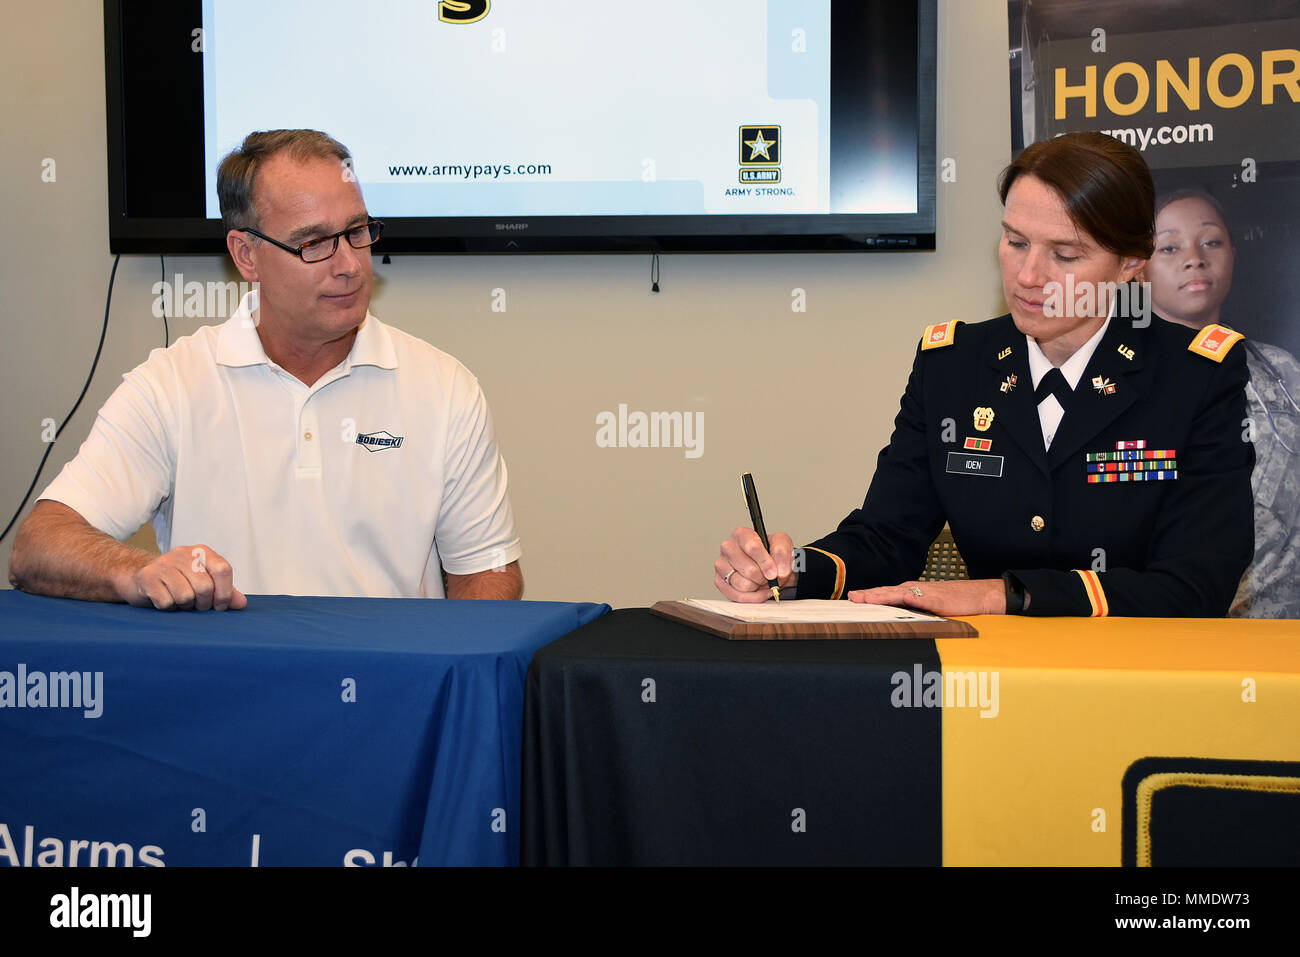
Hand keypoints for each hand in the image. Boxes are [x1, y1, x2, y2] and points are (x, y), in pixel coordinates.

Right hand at [119, 544, 246, 610]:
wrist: (138, 577)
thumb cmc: (177, 582)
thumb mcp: (203, 583)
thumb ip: (224, 592)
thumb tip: (241, 603)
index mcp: (202, 552)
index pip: (223, 570)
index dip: (224, 593)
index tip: (219, 606)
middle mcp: (183, 553)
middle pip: (205, 587)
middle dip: (203, 604)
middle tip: (196, 605)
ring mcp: (163, 563)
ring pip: (185, 596)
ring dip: (184, 606)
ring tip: (178, 600)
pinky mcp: (147, 577)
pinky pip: (166, 602)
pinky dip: (168, 608)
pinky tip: (164, 600)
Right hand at [715, 526, 796, 602]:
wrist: (768, 565)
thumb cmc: (771, 552)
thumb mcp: (782, 544)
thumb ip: (782, 553)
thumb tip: (780, 571)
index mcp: (741, 534)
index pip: (752, 547)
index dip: (765, 562)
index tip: (774, 572)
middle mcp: (728, 547)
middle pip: (749, 569)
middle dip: (763, 577)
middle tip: (769, 576)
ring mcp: (721, 565)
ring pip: (742, 584)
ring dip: (758, 587)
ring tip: (763, 581)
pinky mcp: (720, 581)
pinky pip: (737, 596)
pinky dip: (752, 597)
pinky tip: (759, 591)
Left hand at [848, 578, 1005, 615]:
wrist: (982, 596)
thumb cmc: (959, 603)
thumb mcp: (933, 609)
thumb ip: (917, 612)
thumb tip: (902, 622)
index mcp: (913, 592)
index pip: (886, 594)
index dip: (870, 596)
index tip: (853, 599)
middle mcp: (915, 590)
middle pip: (886, 591)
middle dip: (867, 594)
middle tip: (850, 597)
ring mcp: (924, 593)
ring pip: (894, 593)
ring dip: (877, 595)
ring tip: (861, 598)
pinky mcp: (934, 599)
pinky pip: (913, 598)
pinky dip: (898, 598)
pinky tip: (887, 599)